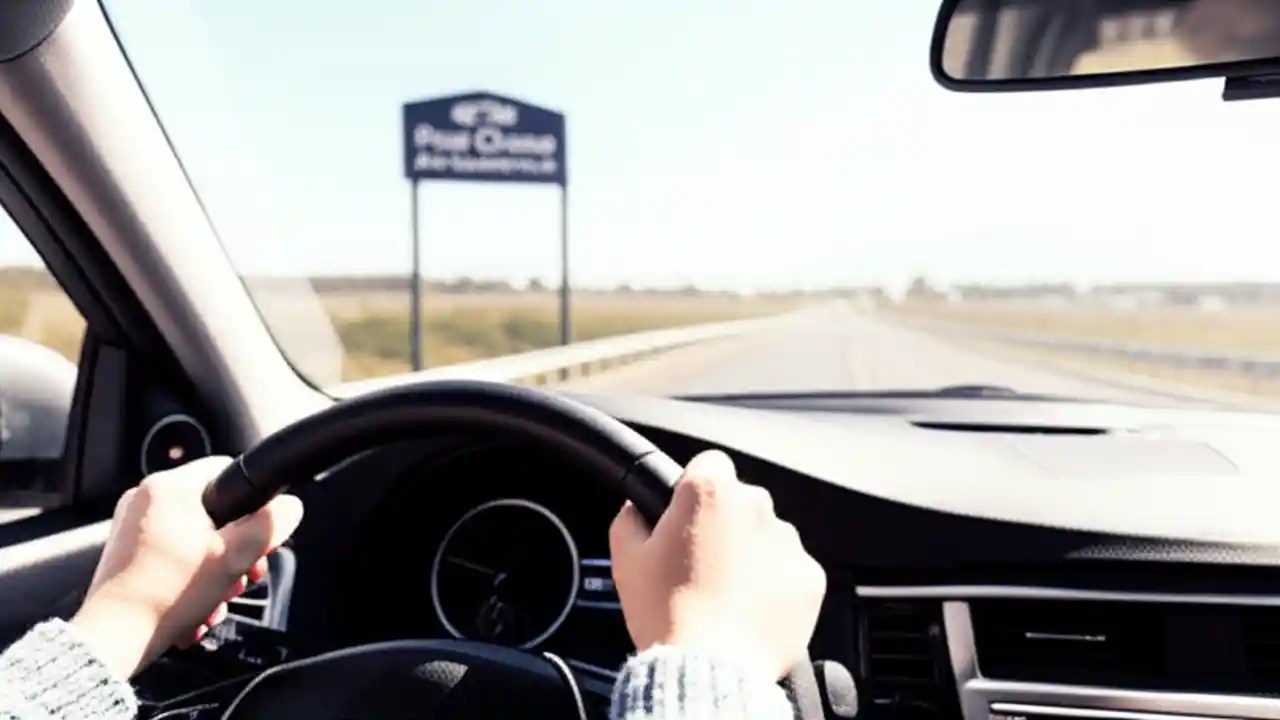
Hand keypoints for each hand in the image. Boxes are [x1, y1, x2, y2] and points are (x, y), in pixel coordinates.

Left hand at [71, 456, 303, 678]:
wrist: (114, 638)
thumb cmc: (168, 593)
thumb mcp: (236, 556)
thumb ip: (271, 525)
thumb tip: (290, 507)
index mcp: (169, 487)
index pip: (230, 472)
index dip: (254, 505)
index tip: (258, 539)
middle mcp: (144, 499)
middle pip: (213, 512)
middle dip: (234, 550)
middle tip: (241, 576)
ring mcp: (132, 527)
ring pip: (194, 539)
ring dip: (214, 571)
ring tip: (216, 599)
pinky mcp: (126, 553)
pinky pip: (172, 556)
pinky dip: (189, 579)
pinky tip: (196, 606)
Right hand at [609, 450, 825, 681]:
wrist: (708, 668)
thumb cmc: (665, 612)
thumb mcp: (627, 559)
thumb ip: (630, 518)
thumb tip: (636, 510)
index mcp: (709, 490)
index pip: (709, 463)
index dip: (694, 489)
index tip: (686, 517)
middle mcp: (756, 505)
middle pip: (741, 500)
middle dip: (725, 524)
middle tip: (701, 563)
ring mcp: (788, 541)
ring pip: (768, 535)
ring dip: (752, 554)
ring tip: (726, 594)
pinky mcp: (810, 576)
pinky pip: (791, 570)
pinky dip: (776, 584)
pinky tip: (750, 609)